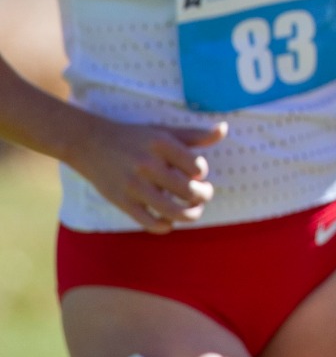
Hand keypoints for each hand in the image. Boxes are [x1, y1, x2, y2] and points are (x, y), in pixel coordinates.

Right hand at [70, 119, 225, 233]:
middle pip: (189, 190)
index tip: (197, 173)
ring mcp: (134, 185)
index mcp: (161, 144)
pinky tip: (170, 222)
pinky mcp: (122, 201)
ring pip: (173, 210)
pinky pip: (148, 222)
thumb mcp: (163, 131)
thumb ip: (194, 135)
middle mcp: (148, 165)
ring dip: (191, 215)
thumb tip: (224, 130)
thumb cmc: (134, 137)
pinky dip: (165, 226)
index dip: (202, 172)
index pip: (196, 166)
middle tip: (204, 193)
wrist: (90, 143)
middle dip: (203, 195)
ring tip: (194, 211)